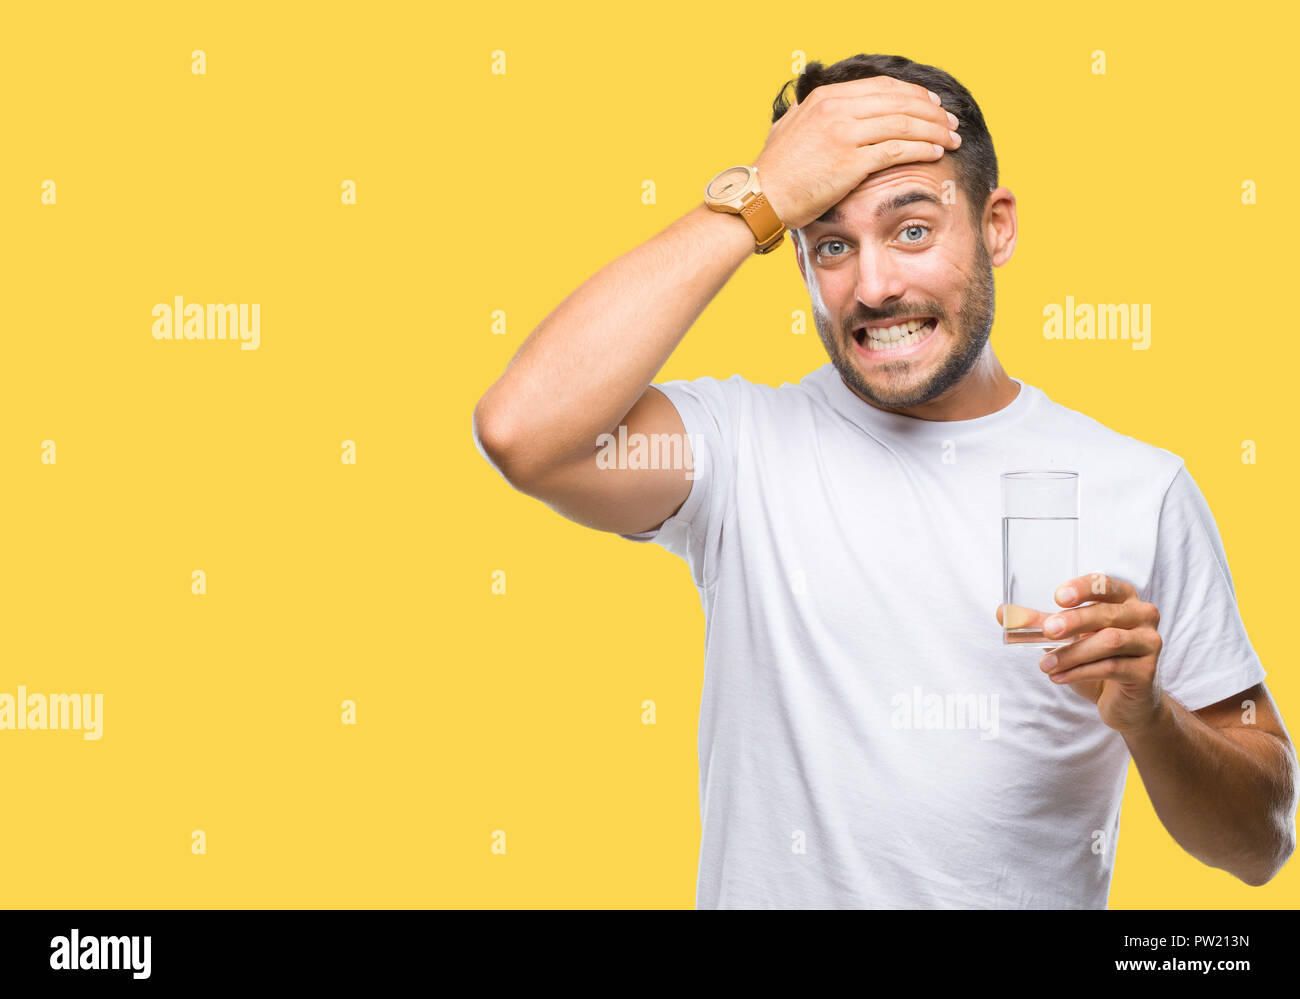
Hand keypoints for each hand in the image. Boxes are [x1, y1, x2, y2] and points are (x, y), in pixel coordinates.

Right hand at [754, 75, 961, 230]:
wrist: (759, 197)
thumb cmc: (773, 171)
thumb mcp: (788, 128)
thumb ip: (808, 113)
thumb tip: (817, 107)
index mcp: (825, 99)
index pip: (883, 88)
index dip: (913, 94)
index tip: (931, 104)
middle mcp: (836, 110)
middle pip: (899, 102)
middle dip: (932, 111)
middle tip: (950, 122)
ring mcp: (844, 134)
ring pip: (904, 124)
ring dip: (934, 130)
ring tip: (952, 139)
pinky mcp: (850, 162)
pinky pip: (897, 150)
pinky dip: (922, 149)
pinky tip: (936, 153)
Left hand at [995, 572, 1164, 733]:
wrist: (1126, 701)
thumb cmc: (1096, 659)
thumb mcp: (1068, 639)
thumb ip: (1039, 623)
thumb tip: (1003, 613)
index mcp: (1124, 598)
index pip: (1104, 584)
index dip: (1082, 588)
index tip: (1057, 598)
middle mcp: (1143, 615)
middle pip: (1106, 613)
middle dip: (1073, 622)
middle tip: (1046, 632)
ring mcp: (1149, 642)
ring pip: (1110, 641)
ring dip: (1072, 653)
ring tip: (1045, 665)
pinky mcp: (1147, 670)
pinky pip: (1112, 667)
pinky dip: (1081, 672)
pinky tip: (1058, 678)